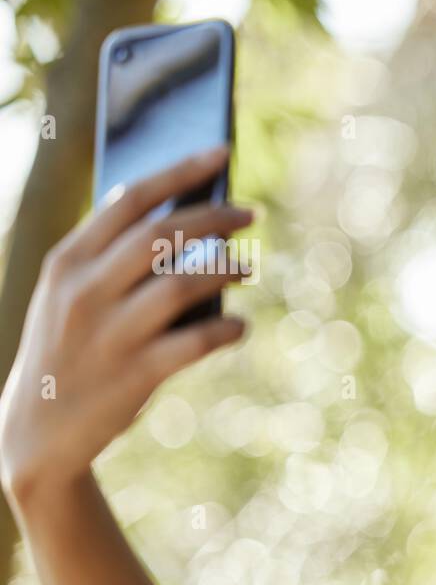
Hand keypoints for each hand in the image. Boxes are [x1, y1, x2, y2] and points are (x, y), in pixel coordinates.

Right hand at [0, 146, 252, 503]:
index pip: (130, 200)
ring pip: (183, 283)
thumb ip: (107, 255)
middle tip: (250, 214)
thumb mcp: (68, 294)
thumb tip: (174, 213)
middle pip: (163, 235)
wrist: (36, 433)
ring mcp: (109, 333)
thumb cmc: (69, 350)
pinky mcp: (135, 374)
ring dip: (226, 269)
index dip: (181, 171)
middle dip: (215, 217)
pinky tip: (240, 327)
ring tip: (249, 268)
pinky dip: (227, 330)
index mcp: (66, 261)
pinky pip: (196, 342)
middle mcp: (84, 291)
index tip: (221, 152)